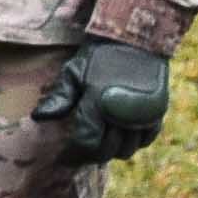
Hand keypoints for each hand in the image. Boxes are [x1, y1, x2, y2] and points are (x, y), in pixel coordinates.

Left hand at [34, 36, 173, 165]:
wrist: (135, 40)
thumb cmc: (99, 56)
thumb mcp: (73, 72)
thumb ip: (59, 98)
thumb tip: (38, 118)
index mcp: (98, 104)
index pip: (88, 144)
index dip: (76, 154)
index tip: (65, 158)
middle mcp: (122, 114)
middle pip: (108, 151)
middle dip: (93, 154)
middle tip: (82, 152)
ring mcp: (144, 115)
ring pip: (128, 150)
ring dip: (114, 149)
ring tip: (102, 141)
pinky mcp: (158, 113)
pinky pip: (146, 140)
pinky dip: (134, 141)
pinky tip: (122, 134)